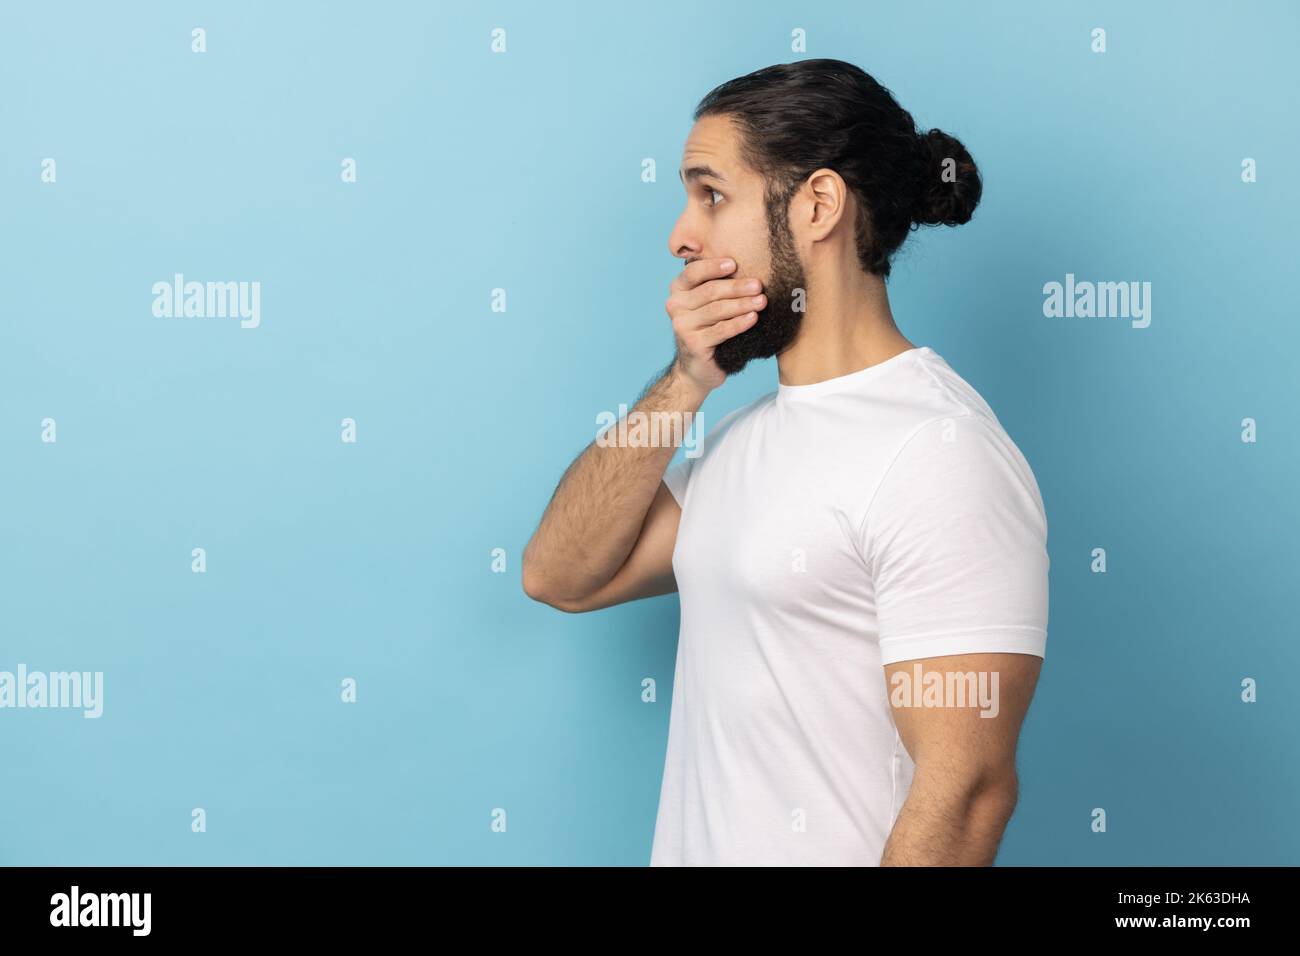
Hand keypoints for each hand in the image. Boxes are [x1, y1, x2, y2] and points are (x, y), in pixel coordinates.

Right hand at [665, 257, 764, 393]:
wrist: (698, 368)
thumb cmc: (709, 329)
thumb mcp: (709, 304)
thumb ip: (718, 285)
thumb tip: (749, 264)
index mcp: (678, 290)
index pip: (693, 272)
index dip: (713, 266)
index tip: (734, 264)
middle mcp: (675, 305)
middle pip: (710, 291)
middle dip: (737, 287)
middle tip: (758, 285)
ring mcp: (682, 325)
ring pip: (717, 310)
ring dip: (742, 304)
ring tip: (762, 301)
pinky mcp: (693, 343)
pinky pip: (721, 330)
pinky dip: (739, 323)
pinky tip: (753, 318)